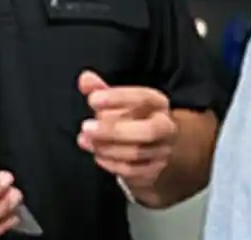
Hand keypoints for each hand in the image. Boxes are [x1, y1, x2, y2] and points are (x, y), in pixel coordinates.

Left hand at [76, 70, 176, 191]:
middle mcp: (166, 127)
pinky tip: (96, 154)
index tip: (92, 99)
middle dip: (114, 130)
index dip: (117, 98)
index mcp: (158, 103)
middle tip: (85, 126)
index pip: (143, 97)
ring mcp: (162, 151)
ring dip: (106, 147)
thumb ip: (100, 89)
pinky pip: (132, 170)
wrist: (151, 145)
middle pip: (149, 130)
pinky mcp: (154, 170)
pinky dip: (111, 163)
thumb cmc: (131, 116)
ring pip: (137, 152)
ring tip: (84, 139)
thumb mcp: (117, 100)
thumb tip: (85, 79)